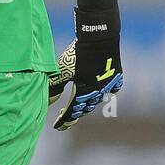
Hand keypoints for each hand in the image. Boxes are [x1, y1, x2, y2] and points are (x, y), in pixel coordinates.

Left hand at [48, 0, 122, 129]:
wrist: (99, 38)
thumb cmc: (77, 53)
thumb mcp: (62, 71)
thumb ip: (55, 87)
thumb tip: (48, 102)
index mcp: (83, 93)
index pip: (71, 112)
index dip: (63, 121)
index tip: (57, 126)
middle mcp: (97, 93)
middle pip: (84, 108)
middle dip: (74, 113)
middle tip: (66, 115)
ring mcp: (108, 86)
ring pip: (97, 100)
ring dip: (88, 104)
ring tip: (80, 104)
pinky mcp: (116, 77)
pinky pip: (110, 90)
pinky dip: (103, 92)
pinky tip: (100, 92)